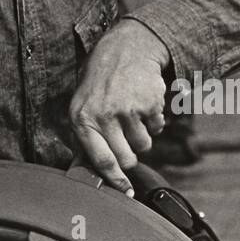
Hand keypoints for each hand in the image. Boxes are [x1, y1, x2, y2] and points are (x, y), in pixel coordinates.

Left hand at [69, 19, 169, 194]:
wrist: (125, 49)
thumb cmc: (100, 81)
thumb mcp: (82, 104)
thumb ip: (86, 136)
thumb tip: (88, 169)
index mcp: (82, 119)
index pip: (100, 159)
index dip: (115, 180)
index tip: (127, 192)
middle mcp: (103, 115)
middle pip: (126, 158)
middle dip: (130, 154)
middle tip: (126, 138)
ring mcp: (127, 109)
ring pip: (144, 145)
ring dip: (142, 136)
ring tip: (132, 115)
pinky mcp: (149, 103)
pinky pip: (157, 128)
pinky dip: (154, 121)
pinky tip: (142, 104)